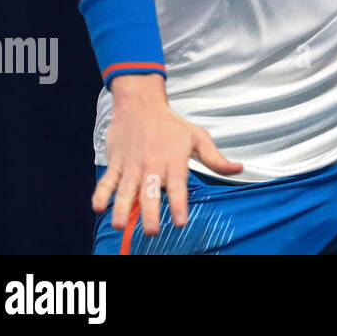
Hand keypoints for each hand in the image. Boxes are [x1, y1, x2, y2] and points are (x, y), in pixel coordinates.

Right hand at [93, 74, 243, 234]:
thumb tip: (238, 168)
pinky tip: (98, 207)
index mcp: (174, 161)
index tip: (179, 221)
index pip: (178, 186)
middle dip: (149, 213)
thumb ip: (216, 158)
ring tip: (120, 224)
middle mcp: (152, 165)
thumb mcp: (198, 138)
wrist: (141, 104)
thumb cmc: (172, 125)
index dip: (179, 204)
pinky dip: (101, 193)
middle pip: (150, 192)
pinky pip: (107, 180)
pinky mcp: (116, 163)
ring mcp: (132, 165)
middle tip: (151, 231)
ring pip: (125, 190)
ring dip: (122, 207)